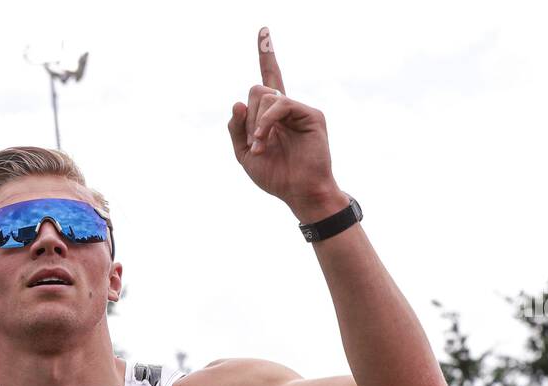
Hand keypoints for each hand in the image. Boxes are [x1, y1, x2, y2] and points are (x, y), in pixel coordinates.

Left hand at [227, 27, 344, 220]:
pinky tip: (262, 141)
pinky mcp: (311, 114)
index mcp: (272, 115)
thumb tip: (238, 103)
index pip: (268, 79)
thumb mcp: (244, 154)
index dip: (266, 54)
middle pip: (257, 90)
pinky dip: (266, 122)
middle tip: (255, 142)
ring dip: (256, 123)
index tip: (263, 31)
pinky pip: (280, 105)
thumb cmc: (275, 175)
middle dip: (249, 117)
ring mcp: (299, 109)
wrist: (298, 192)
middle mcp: (287, 108)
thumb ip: (236, 129)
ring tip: (260, 146)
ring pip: (266, 96)